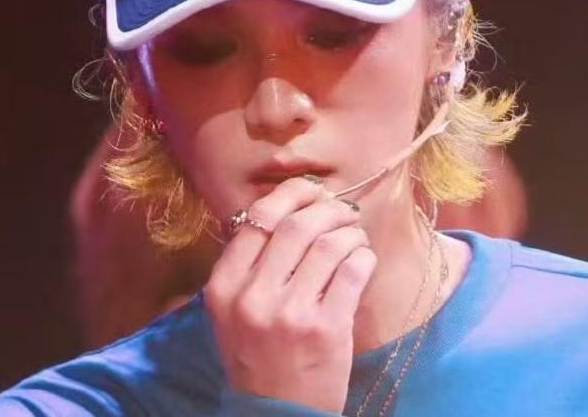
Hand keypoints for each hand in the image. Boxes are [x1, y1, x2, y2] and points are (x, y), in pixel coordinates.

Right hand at [204, 177, 376, 412]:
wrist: (278, 414)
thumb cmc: (260, 357)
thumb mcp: (235, 312)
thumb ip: (250, 264)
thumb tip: (289, 206)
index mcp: (224, 287)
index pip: (258, 218)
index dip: (292, 195)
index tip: (313, 193)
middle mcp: (252, 297)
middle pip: (297, 224)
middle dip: (328, 208)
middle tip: (343, 212)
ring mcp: (290, 313)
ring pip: (329, 243)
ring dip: (350, 232)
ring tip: (355, 238)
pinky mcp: (326, 328)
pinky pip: (353, 270)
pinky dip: (364, 257)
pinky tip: (363, 262)